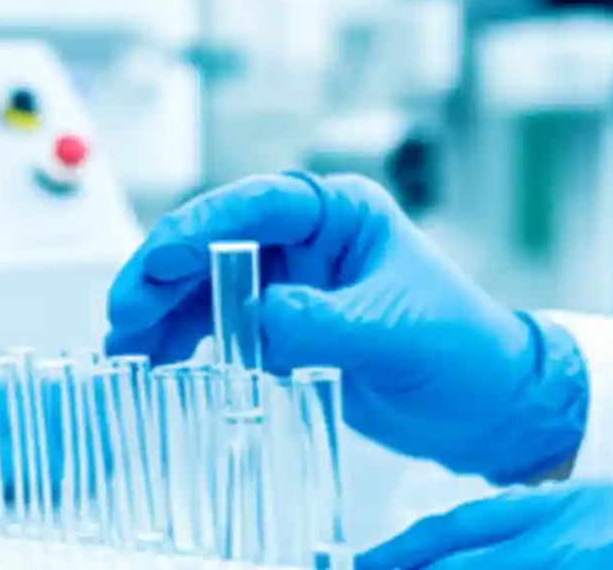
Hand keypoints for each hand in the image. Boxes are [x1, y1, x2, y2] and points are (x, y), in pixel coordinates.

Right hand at [106, 172, 587, 483]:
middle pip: (218, 242)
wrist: (488, 408)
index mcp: (343, 215)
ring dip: (163, 312)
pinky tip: (154, 363)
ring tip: (124, 347)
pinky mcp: (284, 330)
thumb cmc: (464, 351)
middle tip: (125, 312)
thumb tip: (256, 317)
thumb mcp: (395, 332)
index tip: (162, 256)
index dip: (203, 224)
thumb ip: (323, 322)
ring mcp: (293, 286)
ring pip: (208, 285)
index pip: (260, 203)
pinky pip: (220, 326)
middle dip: (164, 273)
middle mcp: (310, 242)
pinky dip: (185, 342)